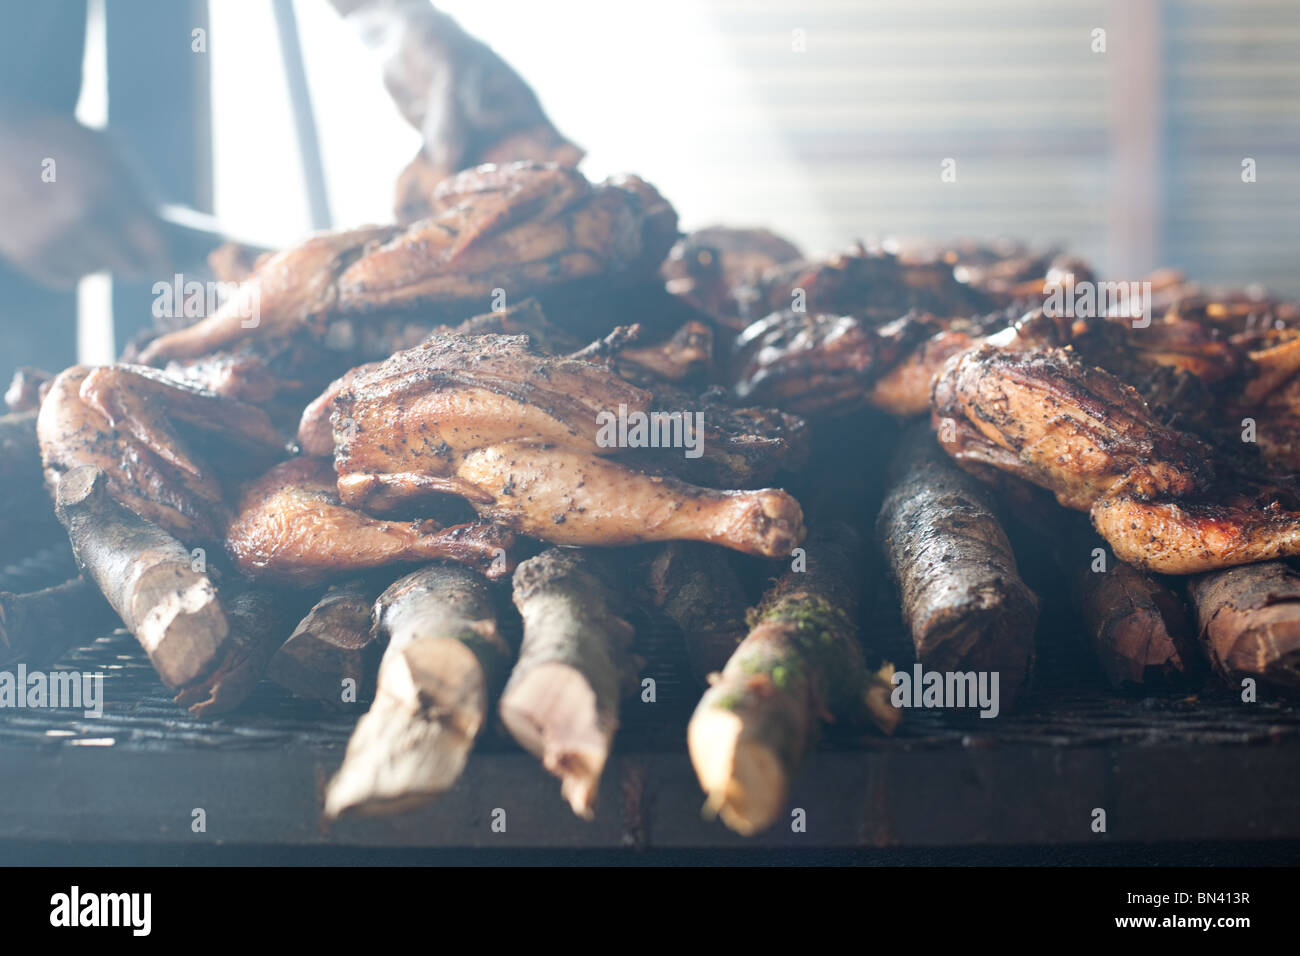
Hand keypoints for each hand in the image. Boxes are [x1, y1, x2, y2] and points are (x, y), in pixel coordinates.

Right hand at [0, 108, 171, 287]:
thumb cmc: (59, 142)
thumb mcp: (106, 150)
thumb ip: (140, 192)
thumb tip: (174, 239)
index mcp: (107, 188)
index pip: (157, 250)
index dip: (167, 261)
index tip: (171, 264)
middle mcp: (80, 219)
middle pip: (130, 267)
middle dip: (135, 259)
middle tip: (136, 252)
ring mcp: (51, 240)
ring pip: (99, 271)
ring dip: (101, 258)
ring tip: (84, 227)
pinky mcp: (27, 255)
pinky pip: (71, 277)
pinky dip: (73, 263)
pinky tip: (63, 236)